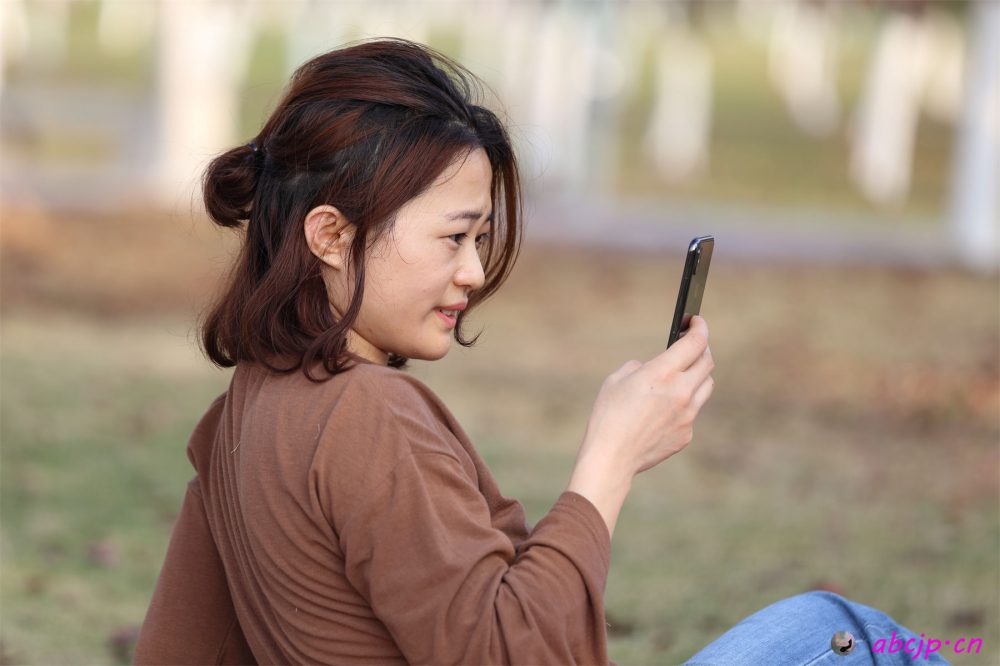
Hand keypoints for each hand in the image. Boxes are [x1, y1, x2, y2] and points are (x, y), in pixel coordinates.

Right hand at [578, 315, 714, 479]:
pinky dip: (684, 404)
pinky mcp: (686, 434)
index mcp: (662, 373)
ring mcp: (687, 415)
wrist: (612, 457)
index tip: (696, 321)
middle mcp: (681, 392)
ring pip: (706, 386)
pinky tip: (665, 409)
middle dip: (701, 349)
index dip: (699, 327)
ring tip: (682, 374)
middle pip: (707, 362)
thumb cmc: (608, 416)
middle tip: (691, 345)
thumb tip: (652, 367)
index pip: (695, 342)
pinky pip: (692, 412)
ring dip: (697, 375)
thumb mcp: (617, 380)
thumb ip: (640, 367)